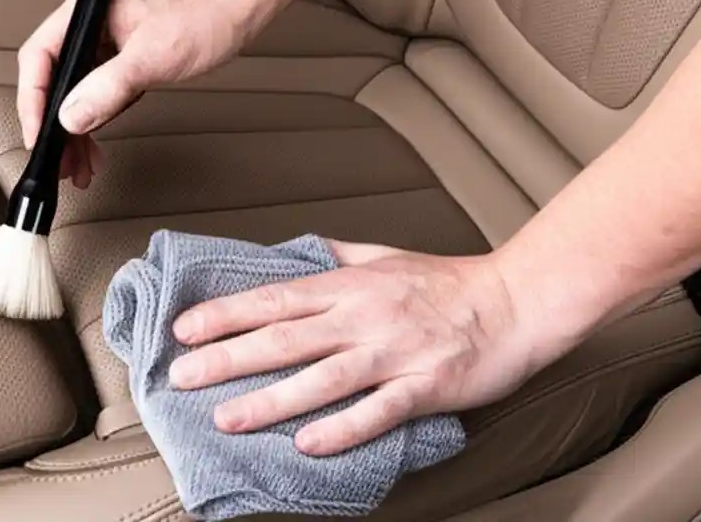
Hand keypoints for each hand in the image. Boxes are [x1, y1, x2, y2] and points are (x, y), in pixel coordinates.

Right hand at [16, 0, 266, 188]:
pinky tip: (95, 144)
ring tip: (78, 165)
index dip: (33, 100)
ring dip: (75, 130)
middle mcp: (91, 23)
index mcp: (87, 10)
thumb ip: (108, 88)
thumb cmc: (204, 13)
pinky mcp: (122, 57)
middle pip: (53, 79)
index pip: (39, 57)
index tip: (39, 135)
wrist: (240, 7)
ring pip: (74, 91)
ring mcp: (106, 40)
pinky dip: (95, 120)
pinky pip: (97, 93)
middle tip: (60, 162)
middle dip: (54, 125)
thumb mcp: (152, 57)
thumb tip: (72, 116)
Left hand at [167, 241, 563, 455]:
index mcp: (348, 284)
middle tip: (182, 377)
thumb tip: (286, 255)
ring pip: (322, 378)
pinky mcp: (427, 386)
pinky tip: (308, 445)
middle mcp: (363, 316)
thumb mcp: (381, 256)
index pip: (273, 298)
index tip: (183, 329)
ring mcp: (394, 352)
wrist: (518, 300)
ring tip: (226, 418)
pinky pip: (379, 411)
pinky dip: (343, 428)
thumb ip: (332, 257)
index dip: (225, 313)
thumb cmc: (446, 281)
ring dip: (271, 400)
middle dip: (228, 358)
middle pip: (285, 338)